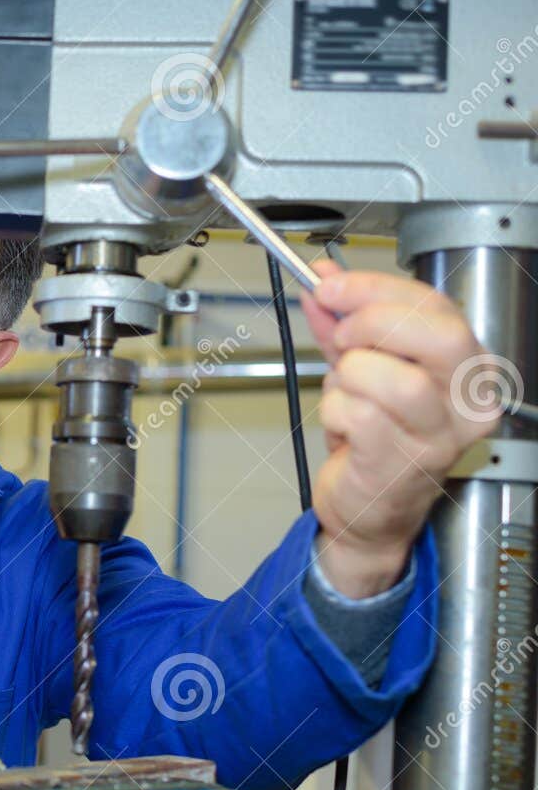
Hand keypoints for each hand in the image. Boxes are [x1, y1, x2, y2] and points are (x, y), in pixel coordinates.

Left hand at [300, 260, 495, 597]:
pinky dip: (334, 412)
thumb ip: (342, 322)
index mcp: (467, 368)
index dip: (375, 289)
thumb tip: (322, 278)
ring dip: (347, 376)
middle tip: (342, 340)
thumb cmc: (375, 441)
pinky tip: (341, 427)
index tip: (331, 286)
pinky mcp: (401, 464)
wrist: (368, 512)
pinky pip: (356, 415)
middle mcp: (466, 402)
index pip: (436, 307)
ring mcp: (438, 436)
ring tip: (345, 393)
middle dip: (370, 324)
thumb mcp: (360, 368)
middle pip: (433, 334)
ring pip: (388, 376)